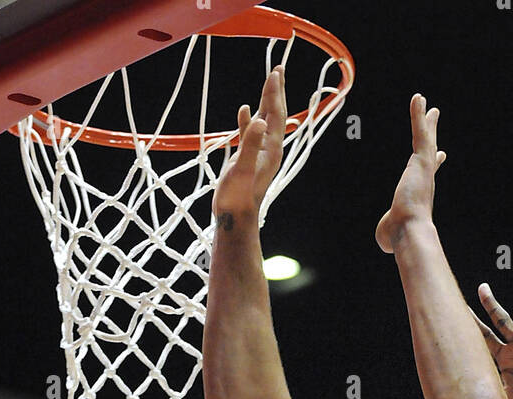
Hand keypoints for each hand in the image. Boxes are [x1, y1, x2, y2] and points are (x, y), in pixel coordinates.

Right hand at [212, 66, 285, 221]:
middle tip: (278, 68)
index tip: (275, 71)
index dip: (274, 92)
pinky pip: (250, 133)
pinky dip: (248, 120)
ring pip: (264, 120)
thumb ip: (249, 144)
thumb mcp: (242, 169)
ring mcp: (259, 153)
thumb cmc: (238, 197)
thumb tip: (259, 120)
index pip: (275, 114)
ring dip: (265, 101)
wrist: (235, 217)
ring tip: (267, 83)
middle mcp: (268, 148)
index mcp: (270, 148)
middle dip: (276, 91)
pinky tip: (244, 110)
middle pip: (275, 114)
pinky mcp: (248, 158)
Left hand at [375, 94, 446, 253]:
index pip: (429, 174)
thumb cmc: (399, 237)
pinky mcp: (422, 161)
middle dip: (431, 132)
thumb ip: (388, 229)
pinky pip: (419, 133)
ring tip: (421, 100)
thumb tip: (386, 240)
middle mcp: (425, 179)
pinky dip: (418, 115)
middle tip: (434, 115)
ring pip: (424, 137)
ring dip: (423, 118)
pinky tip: (417, 99)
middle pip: (429, 150)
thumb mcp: (389, 233)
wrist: (409, 231)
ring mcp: (424, 169)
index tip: (440, 155)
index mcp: (420, 193)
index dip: (434, 163)